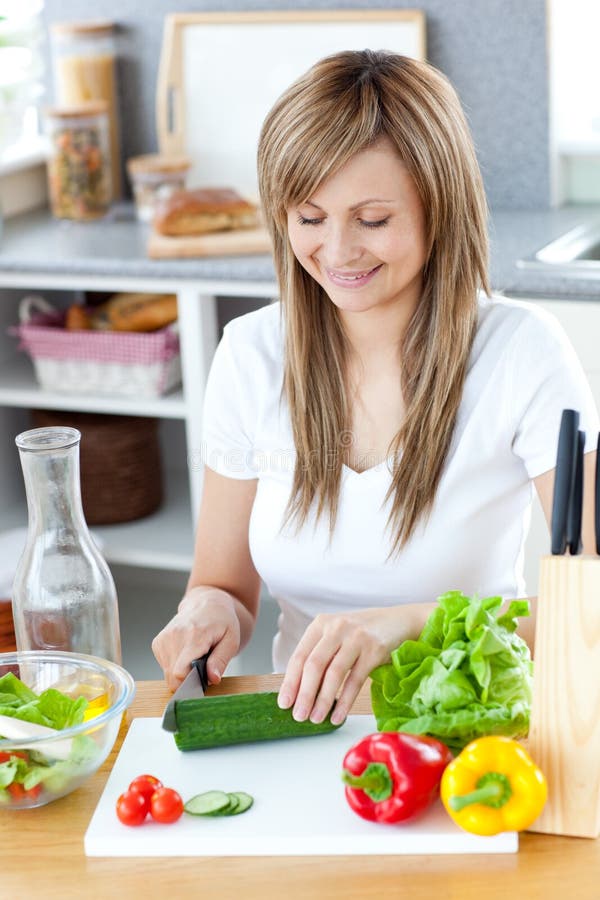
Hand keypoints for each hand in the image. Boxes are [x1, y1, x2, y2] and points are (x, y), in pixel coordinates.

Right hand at [151, 588, 240, 691]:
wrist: (207, 604)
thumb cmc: (222, 622)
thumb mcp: (231, 641)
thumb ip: (221, 661)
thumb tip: (212, 679)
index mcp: (194, 635)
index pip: (180, 672)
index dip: (191, 683)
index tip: (202, 681)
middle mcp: (175, 636)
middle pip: (173, 677)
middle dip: (188, 680)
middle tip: (202, 668)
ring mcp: (164, 638)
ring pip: (167, 674)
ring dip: (181, 673)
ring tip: (195, 658)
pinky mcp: (158, 642)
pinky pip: (164, 666)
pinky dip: (175, 666)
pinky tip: (186, 655)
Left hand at [277, 607, 406, 726]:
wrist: (399, 621)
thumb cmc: (362, 633)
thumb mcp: (337, 635)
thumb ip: (320, 655)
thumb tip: (299, 690)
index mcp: (321, 624)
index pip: (299, 656)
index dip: (290, 681)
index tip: (284, 703)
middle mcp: (336, 628)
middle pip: (314, 665)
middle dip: (304, 694)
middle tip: (298, 715)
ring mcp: (356, 637)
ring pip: (334, 673)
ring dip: (323, 700)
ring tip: (316, 719)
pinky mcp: (374, 650)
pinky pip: (355, 680)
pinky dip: (344, 701)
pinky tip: (338, 715)